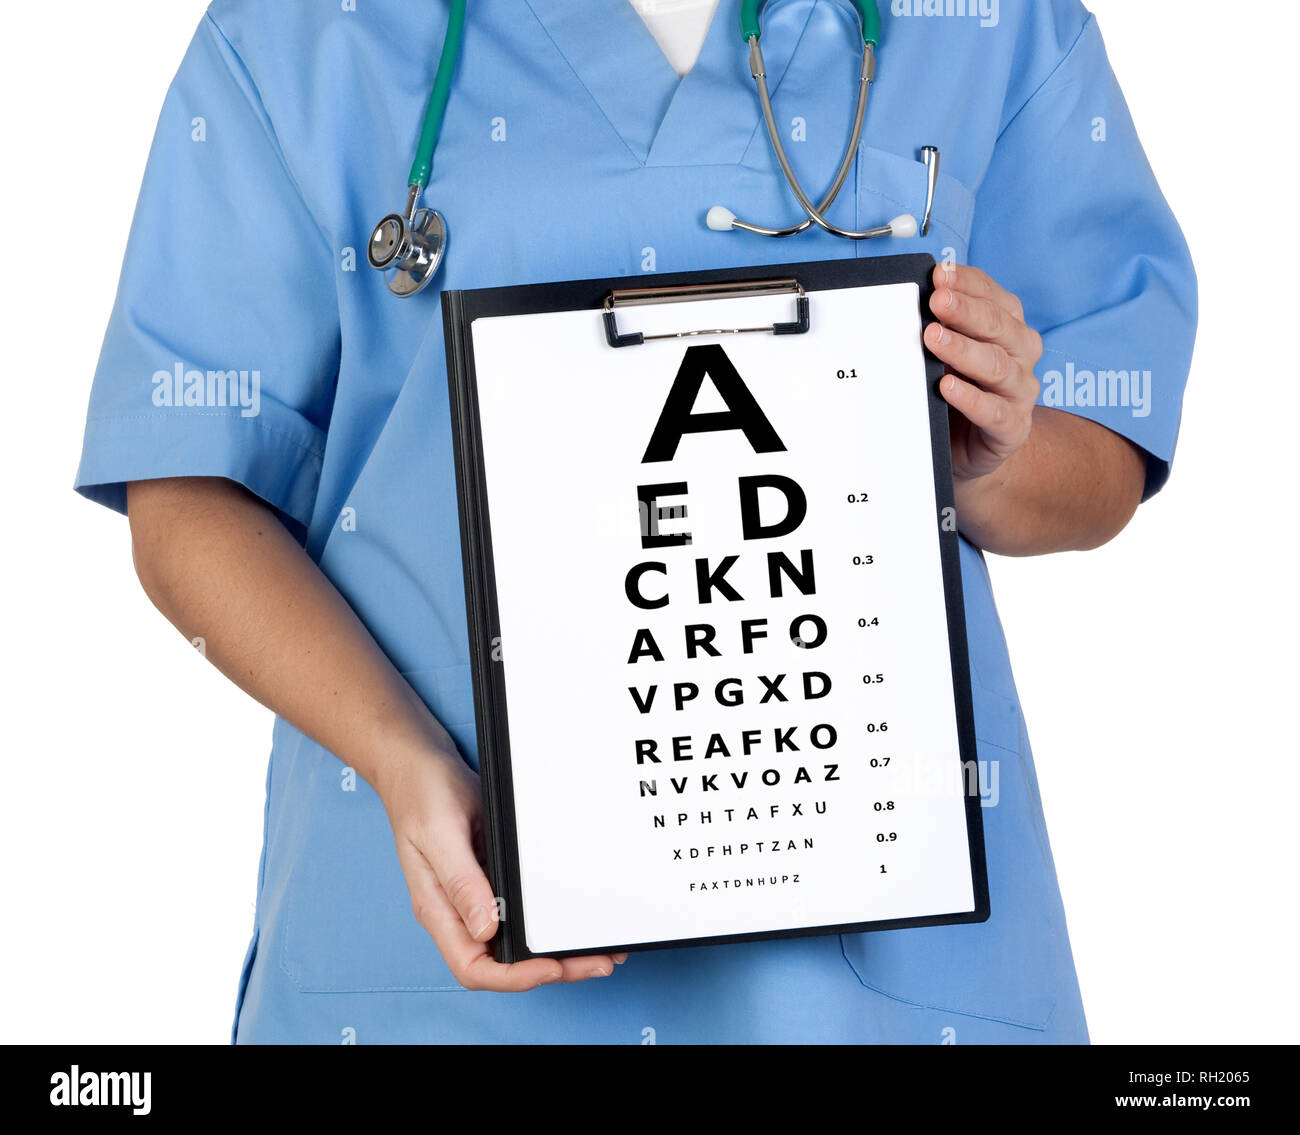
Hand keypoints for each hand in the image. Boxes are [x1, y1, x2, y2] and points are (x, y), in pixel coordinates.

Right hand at [377, 742, 626, 990]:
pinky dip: (549, 924)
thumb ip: (461, 883)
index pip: (473, 967)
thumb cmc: (422, 796)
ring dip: (557, 953)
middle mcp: (457, 913)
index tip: (552, 967)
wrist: (420, 766)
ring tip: (599, 951)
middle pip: (503, 963)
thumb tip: (486, 930)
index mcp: (438, 910)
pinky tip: (575, 921)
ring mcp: (475, 900)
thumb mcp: (440, 834)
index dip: (514, 977)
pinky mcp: (492, 881)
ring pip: (516, 943)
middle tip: (598, 963)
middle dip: (552, 970)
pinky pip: (522, 914)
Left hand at [924, 264, 1042, 481]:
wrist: (970, 446)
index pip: (992, 296)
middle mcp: (1021, 353)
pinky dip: (970, 398)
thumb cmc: (958, 390)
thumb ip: (939, 328)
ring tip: (933, 339)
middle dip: (965, 311)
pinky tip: (948, 387)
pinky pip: (994, 411)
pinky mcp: (1012, 426)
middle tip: (936, 301)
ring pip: (997, 366)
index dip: (967, 283)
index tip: (938, 274)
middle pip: (997, 326)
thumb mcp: (947, 354)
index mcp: (1008, 327)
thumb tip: (912, 303)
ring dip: (963, 350)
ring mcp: (1020, 390)